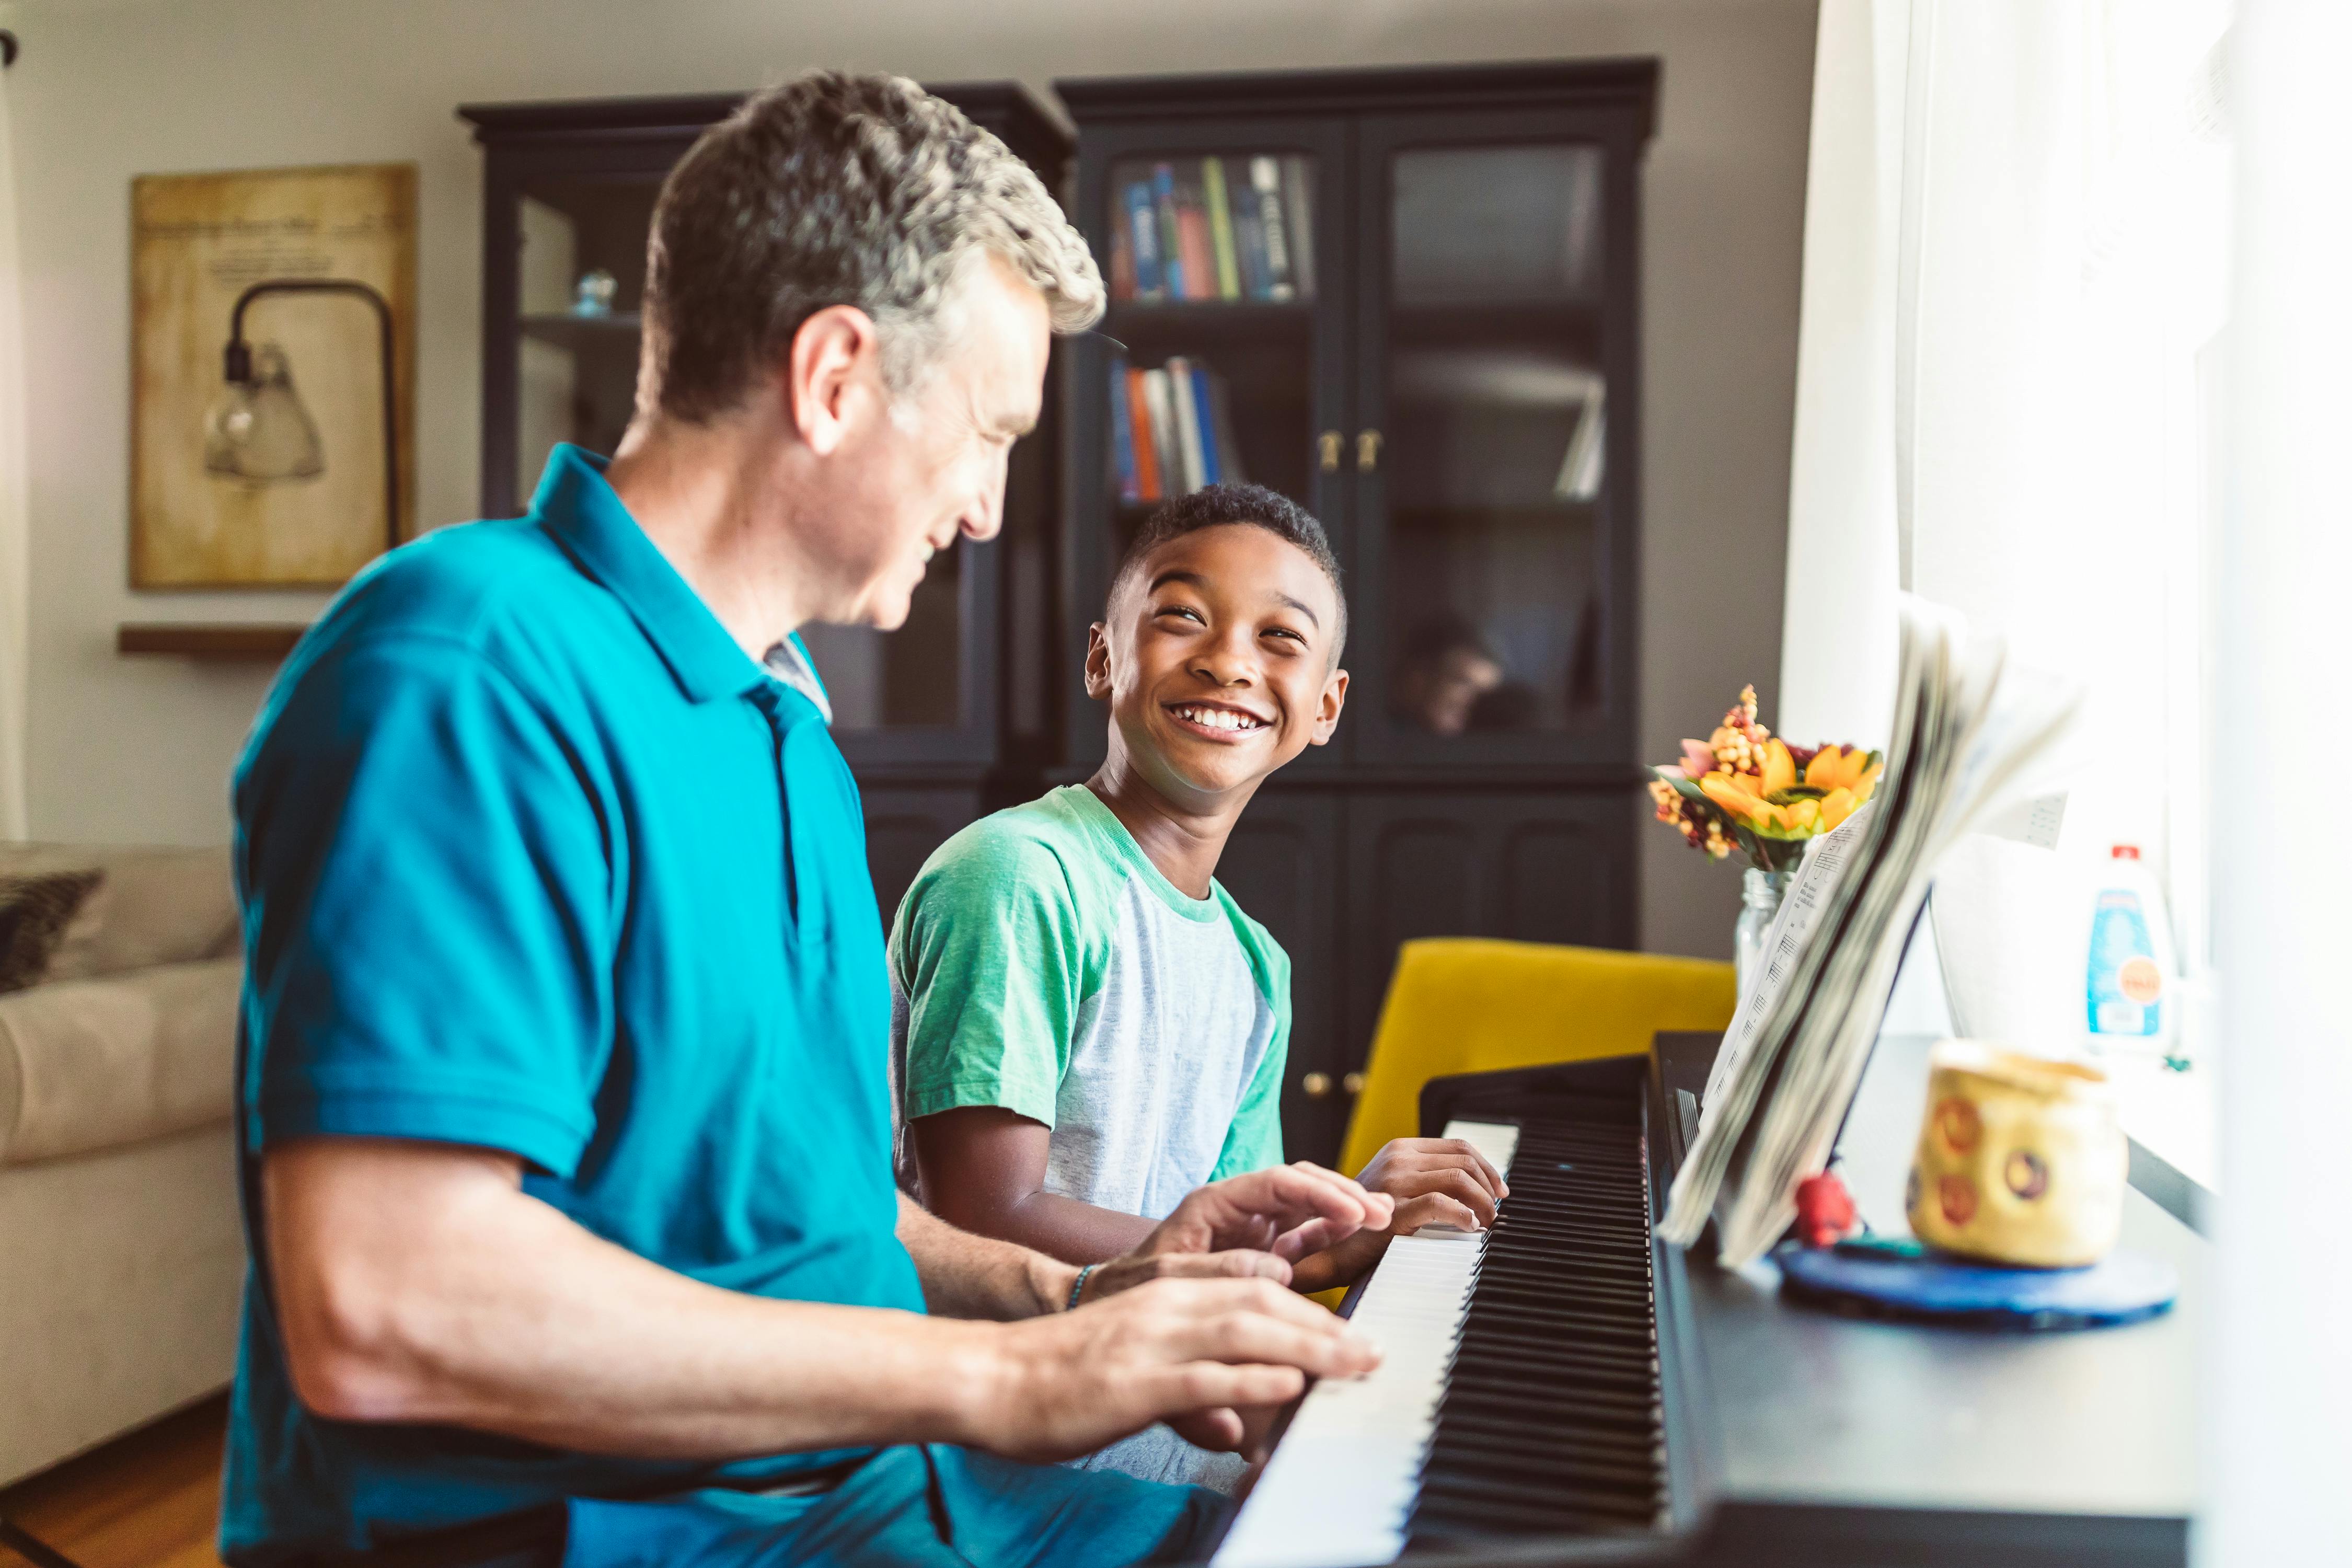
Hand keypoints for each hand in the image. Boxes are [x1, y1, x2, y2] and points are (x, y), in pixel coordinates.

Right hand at [966, 1276, 1380, 1462]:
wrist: (989, 1379)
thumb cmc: (1057, 1379)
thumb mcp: (1133, 1368)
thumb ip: (1189, 1384)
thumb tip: (1235, 1422)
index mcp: (1163, 1295)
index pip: (1250, 1287)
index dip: (1305, 1305)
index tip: (1347, 1331)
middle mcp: (1164, 1308)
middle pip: (1261, 1302)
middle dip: (1323, 1325)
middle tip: (1371, 1351)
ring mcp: (1149, 1342)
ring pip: (1246, 1330)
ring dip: (1309, 1345)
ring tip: (1354, 1364)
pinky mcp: (1134, 1381)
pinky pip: (1204, 1375)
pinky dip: (1252, 1379)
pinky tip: (1289, 1384)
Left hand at [1082, 1162, 1396, 1304]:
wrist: (1109, 1307)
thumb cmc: (1130, 1289)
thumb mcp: (1165, 1279)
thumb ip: (1217, 1274)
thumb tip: (1278, 1274)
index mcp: (1214, 1203)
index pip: (1279, 1183)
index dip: (1321, 1194)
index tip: (1355, 1211)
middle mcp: (1238, 1210)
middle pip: (1301, 1186)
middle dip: (1342, 1195)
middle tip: (1380, 1215)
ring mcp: (1252, 1231)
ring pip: (1308, 1207)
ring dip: (1344, 1211)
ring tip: (1381, 1221)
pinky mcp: (1260, 1256)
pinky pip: (1304, 1237)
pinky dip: (1333, 1235)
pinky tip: (1359, 1238)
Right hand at [1285, 1138, 1510, 1293]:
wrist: (1328, 1246)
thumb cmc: (1364, 1223)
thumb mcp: (1394, 1187)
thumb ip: (1425, 1177)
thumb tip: (1473, 1183)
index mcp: (1399, 1149)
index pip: (1458, 1146)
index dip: (1486, 1167)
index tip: (1499, 1190)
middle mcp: (1397, 1159)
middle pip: (1464, 1160)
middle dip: (1489, 1185)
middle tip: (1496, 1210)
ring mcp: (1395, 1182)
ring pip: (1459, 1178)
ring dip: (1483, 1202)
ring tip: (1486, 1222)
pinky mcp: (1395, 1210)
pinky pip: (1441, 1203)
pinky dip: (1465, 1214)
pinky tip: (1471, 1228)